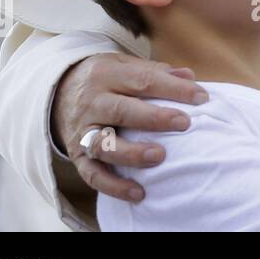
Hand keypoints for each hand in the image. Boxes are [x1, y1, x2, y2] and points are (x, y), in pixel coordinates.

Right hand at [53, 54, 208, 202]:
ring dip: (131, 153)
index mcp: (107, 75)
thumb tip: (189, 77)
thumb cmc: (106, 79)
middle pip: (121, 110)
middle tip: (184, 123)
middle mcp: (91, 102)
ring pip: (103, 144)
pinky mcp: (77, 156)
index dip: (174, 88)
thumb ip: (156, 72)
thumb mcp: (125, 65)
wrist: (57, 92)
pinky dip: (113, 186)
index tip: (202, 98)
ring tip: (159, 156)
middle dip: (154, 118)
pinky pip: (92, 174)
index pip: (143, 80)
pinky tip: (138, 192)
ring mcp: (82, 130)